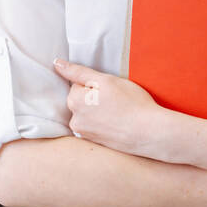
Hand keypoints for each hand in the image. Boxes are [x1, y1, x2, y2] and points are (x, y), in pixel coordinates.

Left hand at [54, 58, 171, 161]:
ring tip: (120, 113)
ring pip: (90, 114)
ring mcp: (84, 134)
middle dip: (96, 99)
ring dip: (100, 112)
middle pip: (82, 101)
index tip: (112, 90)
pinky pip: (97, 127)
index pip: (79, 84)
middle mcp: (74, 120)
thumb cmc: (131, 104)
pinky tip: (119, 123)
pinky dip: (106, 124)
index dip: (98, 84)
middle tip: (118, 100)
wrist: (150, 133)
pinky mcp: (95, 143)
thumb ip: (79, 72)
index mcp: (74, 101)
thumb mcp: (107, 80)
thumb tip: (56, 63)